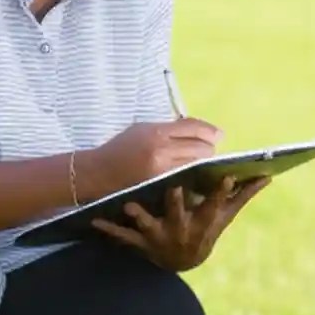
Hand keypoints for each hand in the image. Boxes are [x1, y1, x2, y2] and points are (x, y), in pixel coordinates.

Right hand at [82, 118, 222, 199]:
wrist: (96, 173)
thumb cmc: (120, 148)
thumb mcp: (142, 129)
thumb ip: (169, 129)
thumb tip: (199, 130)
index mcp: (156, 132)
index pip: (193, 127)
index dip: (210, 131)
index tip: (219, 135)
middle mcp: (161, 150)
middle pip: (201, 148)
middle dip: (208, 150)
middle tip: (208, 152)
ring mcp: (161, 171)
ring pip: (197, 166)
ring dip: (202, 165)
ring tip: (200, 165)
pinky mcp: (159, 187)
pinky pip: (186, 181)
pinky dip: (192, 178)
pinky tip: (193, 178)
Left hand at [92, 176, 271, 271]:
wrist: (182, 262)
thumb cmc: (206, 231)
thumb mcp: (225, 217)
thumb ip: (243, 195)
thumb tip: (268, 175)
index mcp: (203, 220)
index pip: (214, 203)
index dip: (221, 191)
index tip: (227, 175)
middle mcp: (182, 230)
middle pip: (179, 214)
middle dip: (176, 202)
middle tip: (173, 185)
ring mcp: (160, 239)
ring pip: (149, 226)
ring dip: (139, 216)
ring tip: (129, 204)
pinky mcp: (141, 245)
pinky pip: (123, 238)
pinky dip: (108, 229)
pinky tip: (94, 219)